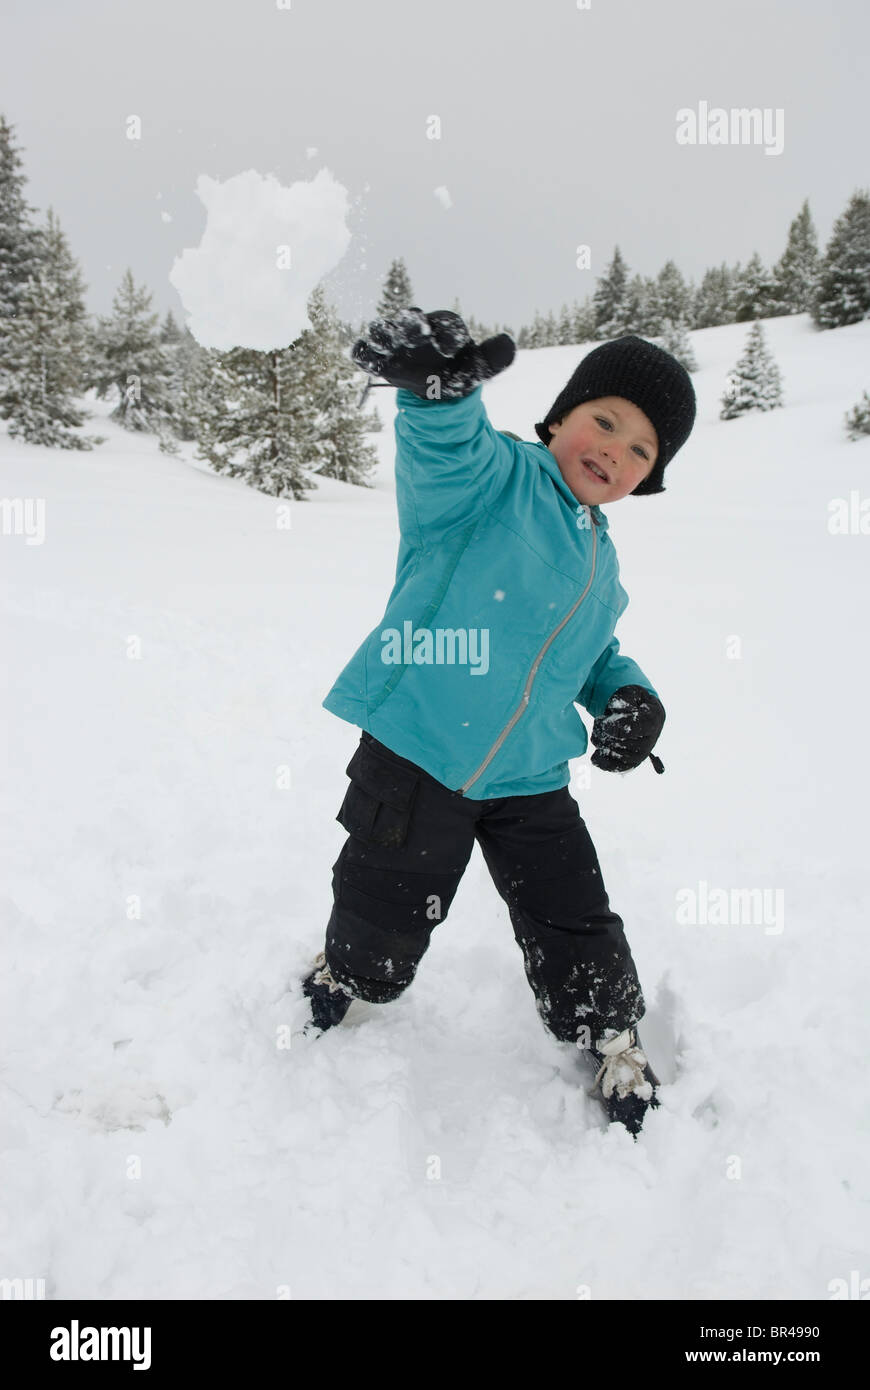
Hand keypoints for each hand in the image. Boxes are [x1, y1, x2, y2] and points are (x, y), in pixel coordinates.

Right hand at [351, 306, 514, 399]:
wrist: (434, 383)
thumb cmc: (458, 370)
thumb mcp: (479, 368)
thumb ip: (494, 358)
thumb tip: (509, 343)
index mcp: (445, 326)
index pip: (447, 326)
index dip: (448, 335)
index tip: (450, 349)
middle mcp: (418, 327)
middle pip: (411, 320)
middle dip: (411, 326)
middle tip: (415, 331)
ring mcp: (396, 342)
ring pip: (384, 331)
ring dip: (382, 334)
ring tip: (381, 343)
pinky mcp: (379, 358)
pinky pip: (365, 352)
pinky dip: (362, 353)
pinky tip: (361, 356)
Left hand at [590, 685, 664, 772]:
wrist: (639, 713)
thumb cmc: (633, 701)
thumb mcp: (631, 693)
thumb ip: (625, 700)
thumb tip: (618, 711)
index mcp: (653, 719)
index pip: (634, 727)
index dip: (616, 726)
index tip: (605, 720)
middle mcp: (651, 739)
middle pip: (622, 742)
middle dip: (605, 732)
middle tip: (599, 721)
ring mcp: (642, 753)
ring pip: (618, 753)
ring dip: (602, 742)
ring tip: (598, 730)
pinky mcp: (632, 763)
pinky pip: (618, 768)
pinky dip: (604, 763)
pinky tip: (595, 756)